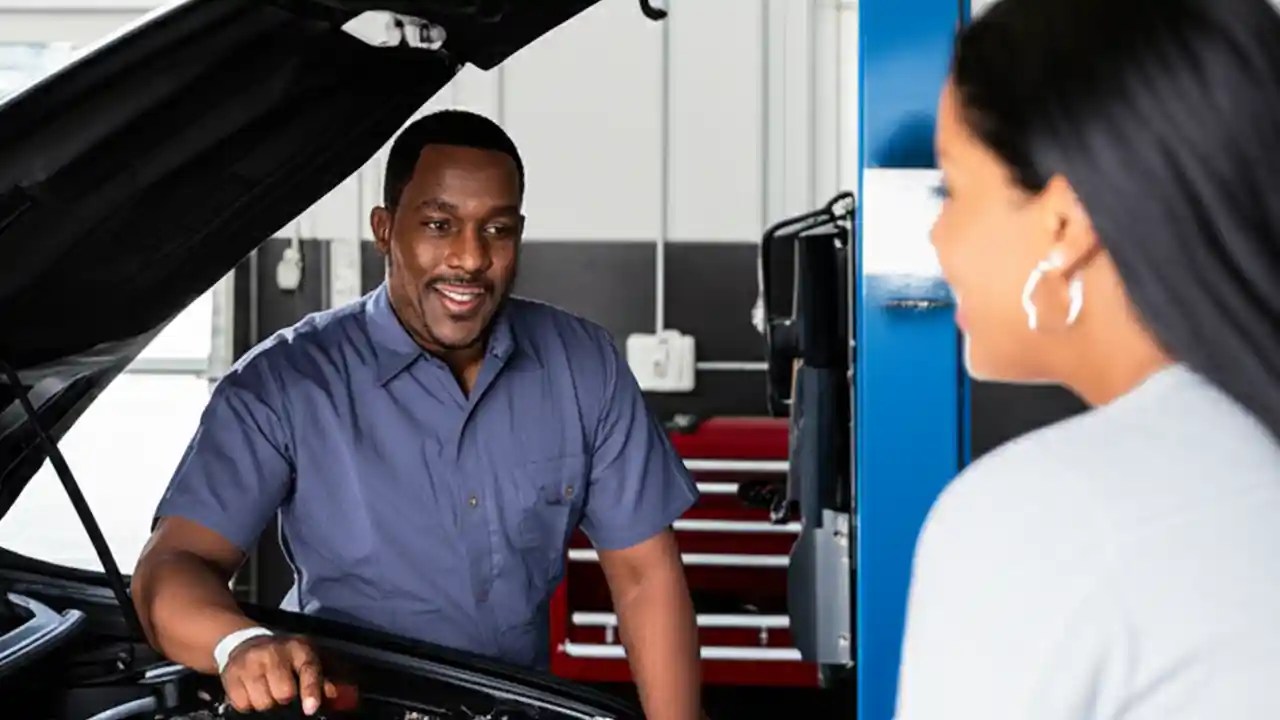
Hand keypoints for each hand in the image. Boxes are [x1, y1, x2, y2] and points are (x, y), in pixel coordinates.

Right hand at [220, 634, 338, 715]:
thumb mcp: (305, 659)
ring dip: (266, 704)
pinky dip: (247, 704)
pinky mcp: (230, 675)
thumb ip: (321, 679)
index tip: (310, 709)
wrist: (245, 642)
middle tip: (282, 694)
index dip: (310, 691)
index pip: (308, 670)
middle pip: (283, 693)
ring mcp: (250, 663)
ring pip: (262, 703)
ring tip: (266, 692)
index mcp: (299, 649)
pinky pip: (242, 705)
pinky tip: (251, 692)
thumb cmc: (284, 657)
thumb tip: (333, 696)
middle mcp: (274, 653)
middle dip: (285, 700)